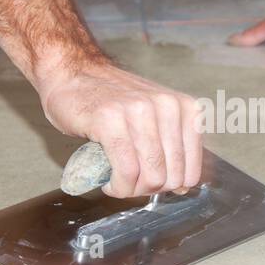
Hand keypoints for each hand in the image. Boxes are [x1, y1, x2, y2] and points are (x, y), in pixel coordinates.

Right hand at [38, 60, 202, 198]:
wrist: (73, 73)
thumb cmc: (112, 100)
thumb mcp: (155, 118)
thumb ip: (173, 148)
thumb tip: (183, 187)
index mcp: (185, 108)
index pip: (191, 171)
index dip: (170, 188)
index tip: (151, 185)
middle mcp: (167, 106)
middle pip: (171, 177)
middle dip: (149, 191)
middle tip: (130, 185)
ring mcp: (139, 111)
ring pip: (150, 176)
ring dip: (131, 190)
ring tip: (118, 183)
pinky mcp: (111, 120)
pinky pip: (126, 171)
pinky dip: (118, 186)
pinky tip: (109, 183)